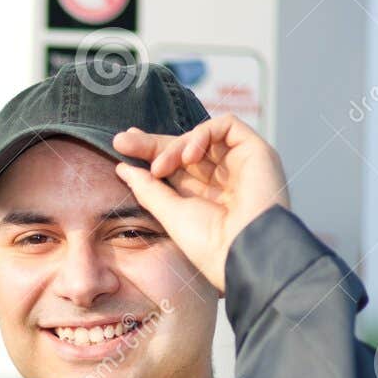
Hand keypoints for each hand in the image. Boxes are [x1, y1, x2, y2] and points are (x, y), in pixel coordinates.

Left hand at [111, 114, 289, 293]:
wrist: (244, 251)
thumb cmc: (209, 243)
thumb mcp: (169, 213)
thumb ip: (148, 189)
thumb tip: (123, 168)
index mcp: (202, 195)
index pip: (173, 165)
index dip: (149, 152)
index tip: (120, 146)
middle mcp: (222, 178)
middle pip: (184, 148)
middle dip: (152, 142)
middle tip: (123, 141)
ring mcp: (240, 163)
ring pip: (202, 136)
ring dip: (175, 146)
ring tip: (159, 167)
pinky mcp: (257, 151)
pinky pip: (227, 126)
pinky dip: (203, 135)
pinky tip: (187, 156)